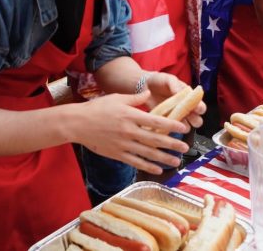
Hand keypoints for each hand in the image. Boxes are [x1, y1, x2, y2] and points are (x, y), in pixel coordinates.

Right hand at [74, 91, 189, 174]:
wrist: (77, 123)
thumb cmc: (97, 108)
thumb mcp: (117, 98)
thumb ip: (135, 98)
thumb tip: (149, 93)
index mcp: (130, 115)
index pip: (156, 121)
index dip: (171, 125)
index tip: (183, 127)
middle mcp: (129, 131)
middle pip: (155, 139)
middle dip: (172, 144)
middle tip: (185, 147)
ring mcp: (123, 144)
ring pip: (148, 153)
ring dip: (164, 158)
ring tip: (176, 161)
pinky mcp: (117, 154)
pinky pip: (135, 162)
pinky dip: (148, 167)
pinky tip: (158, 170)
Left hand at [143, 73, 205, 128]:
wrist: (145, 85)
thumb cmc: (160, 80)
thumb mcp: (169, 79)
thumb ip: (176, 86)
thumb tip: (182, 93)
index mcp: (189, 98)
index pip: (200, 106)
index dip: (200, 108)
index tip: (197, 109)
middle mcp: (185, 109)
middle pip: (197, 120)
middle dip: (195, 121)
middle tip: (188, 116)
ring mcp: (176, 116)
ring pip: (186, 127)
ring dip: (183, 126)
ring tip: (175, 120)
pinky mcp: (166, 121)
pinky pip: (172, 129)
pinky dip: (170, 129)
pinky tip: (166, 124)